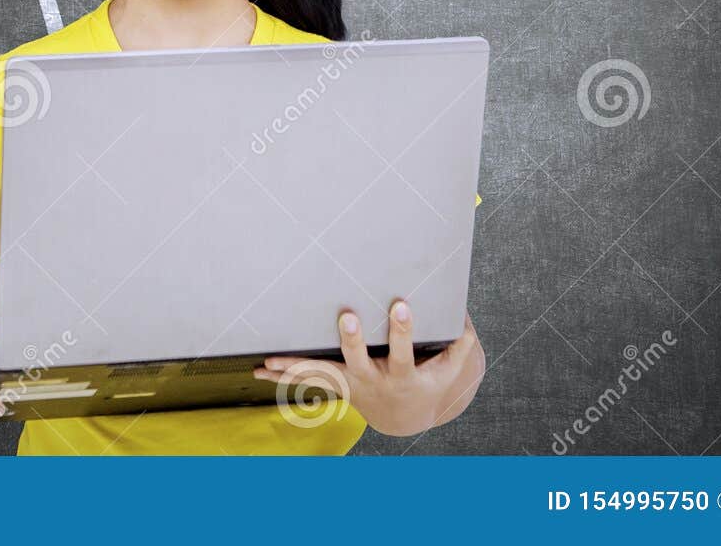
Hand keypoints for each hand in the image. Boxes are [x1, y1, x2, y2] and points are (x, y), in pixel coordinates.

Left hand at [253, 303, 484, 437]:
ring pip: (321, 375)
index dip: (404, 330)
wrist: (405, 416)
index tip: (401, 305)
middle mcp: (373, 381)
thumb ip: (460, 341)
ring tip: (270, 359)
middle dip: (352, 340)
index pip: (405, 350)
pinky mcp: (335, 385)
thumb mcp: (452, 367)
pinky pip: (306, 380)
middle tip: (347, 318)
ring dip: (295, 367)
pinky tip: (259, 371)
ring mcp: (350, 384)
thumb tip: (462, 314)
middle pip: (360, 360)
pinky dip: (282, 377)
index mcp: (402, 374)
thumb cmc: (429, 381)